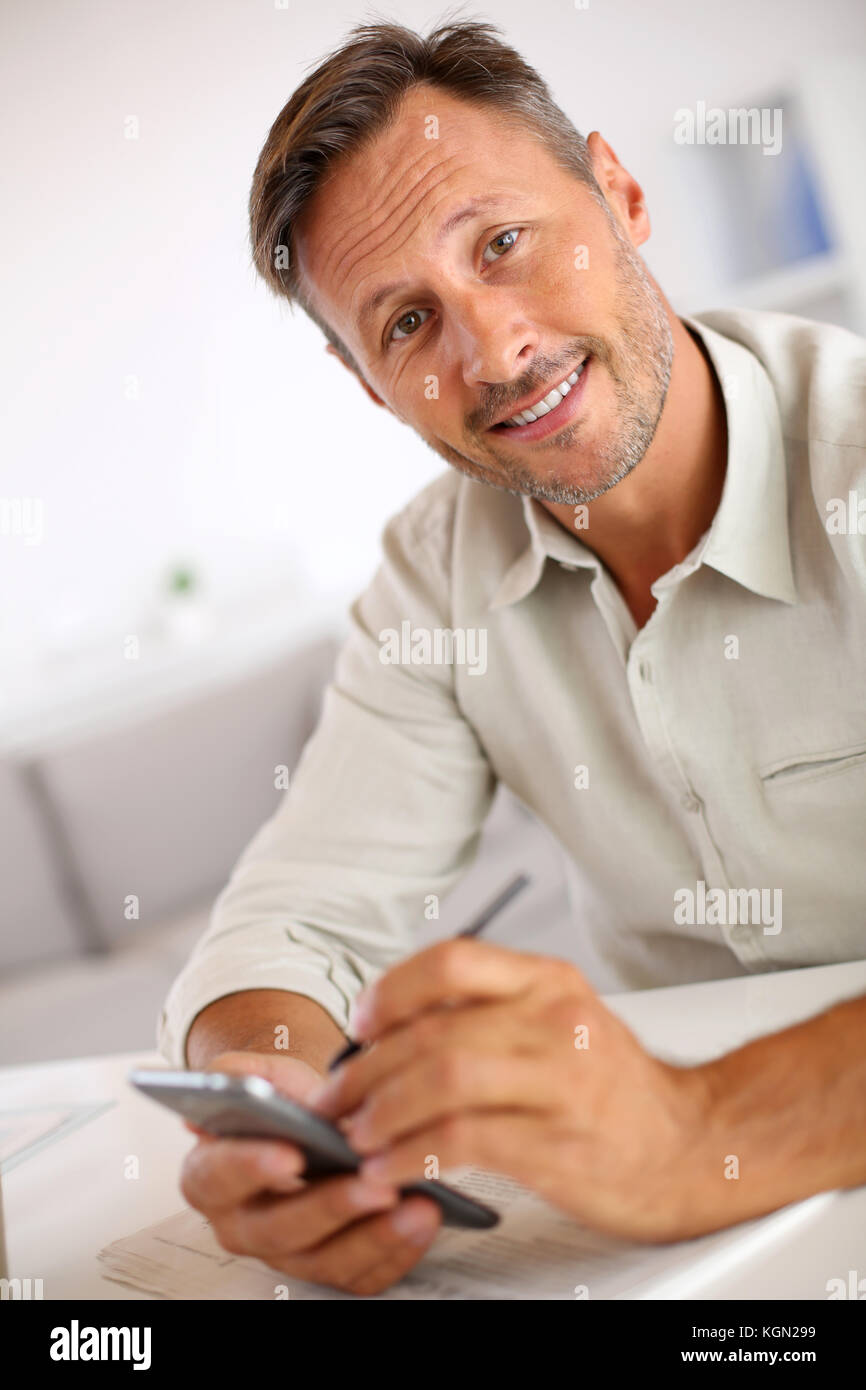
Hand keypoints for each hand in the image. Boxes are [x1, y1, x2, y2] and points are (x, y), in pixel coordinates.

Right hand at [179, 1050, 441, 1294]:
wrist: (312, 1125)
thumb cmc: (285, 1103)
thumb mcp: (261, 1074)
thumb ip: (238, 1073)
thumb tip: (231, 1084)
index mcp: (211, 1174)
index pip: (218, 1176)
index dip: (252, 1166)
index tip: (293, 1153)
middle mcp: (242, 1223)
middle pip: (279, 1229)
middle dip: (332, 1207)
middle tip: (376, 1185)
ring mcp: (286, 1253)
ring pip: (324, 1261)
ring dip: (374, 1236)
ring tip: (417, 1205)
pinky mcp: (329, 1268)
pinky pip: (360, 1276)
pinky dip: (396, 1252)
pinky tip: (423, 1220)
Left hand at [308, 940, 710, 1241]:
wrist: (692, 1145)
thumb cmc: (612, 1088)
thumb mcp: (558, 1022)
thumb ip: (488, 1014)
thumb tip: (393, 1028)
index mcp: (549, 981)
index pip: (453, 961)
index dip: (392, 990)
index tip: (361, 1023)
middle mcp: (556, 1021)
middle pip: (434, 1030)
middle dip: (368, 1068)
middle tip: (338, 1097)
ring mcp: (560, 1082)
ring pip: (441, 1080)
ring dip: (383, 1111)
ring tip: (357, 1135)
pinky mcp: (556, 1145)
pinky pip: (462, 1142)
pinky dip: (412, 1154)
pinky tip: (391, 1168)